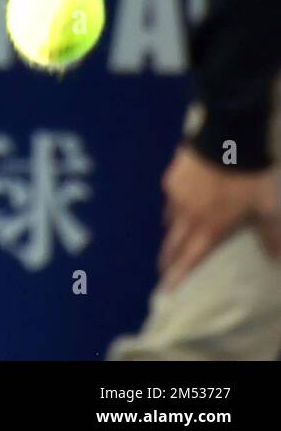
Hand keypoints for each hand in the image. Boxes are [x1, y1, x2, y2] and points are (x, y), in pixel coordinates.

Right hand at [157, 145, 280, 291]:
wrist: (226, 142)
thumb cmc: (249, 179)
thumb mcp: (268, 209)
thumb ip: (271, 235)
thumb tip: (277, 260)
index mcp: (211, 227)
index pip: (191, 258)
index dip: (179, 275)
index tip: (166, 288)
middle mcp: (189, 216)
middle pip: (173, 244)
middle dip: (167, 260)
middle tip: (161, 270)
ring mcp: (177, 197)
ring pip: (170, 221)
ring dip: (171, 233)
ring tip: (171, 238)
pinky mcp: (172, 179)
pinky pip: (171, 199)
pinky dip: (175, 207)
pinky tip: (179, 203)